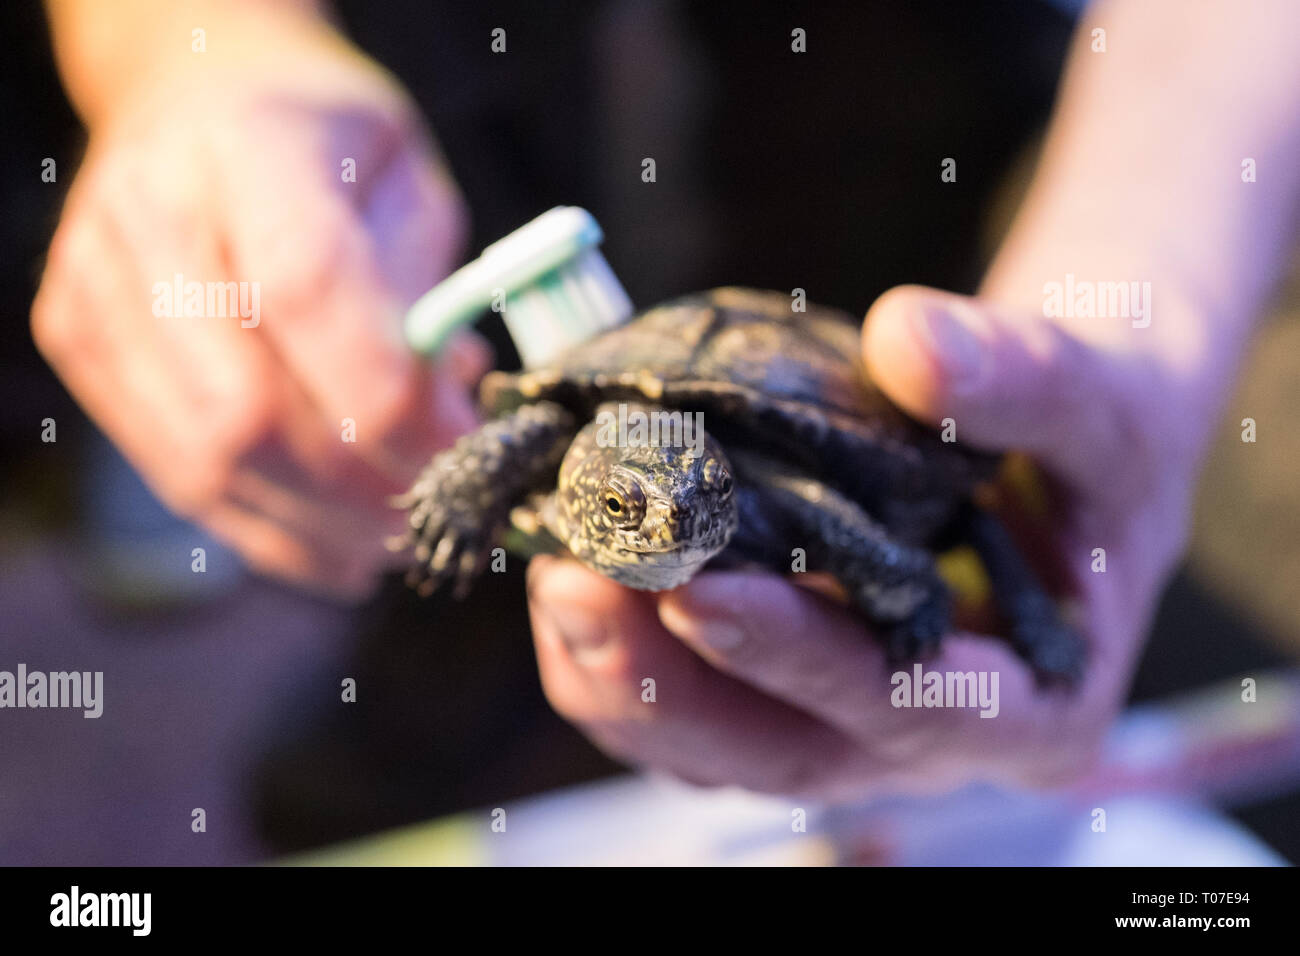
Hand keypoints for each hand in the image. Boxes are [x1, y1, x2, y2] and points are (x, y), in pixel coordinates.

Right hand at [33, 6, 486, 595]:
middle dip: (364, 485)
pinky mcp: (82, 347)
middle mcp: (147, 216)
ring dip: (322, 525)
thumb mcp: (413, 185)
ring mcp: (96, 288)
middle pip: (248, 407)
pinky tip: (342, 544)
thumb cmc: (331, 147)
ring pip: (207, 464)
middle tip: (442, 505)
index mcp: (245, 148)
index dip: (392, 397)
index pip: (305, 292)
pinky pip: (178, 477)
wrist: (202, 102)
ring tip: (399, 531)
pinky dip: (274, 531)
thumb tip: (447, 420)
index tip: (468, 448)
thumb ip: (430, 295)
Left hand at [526, 284, 1200, 798]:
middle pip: (782, 751)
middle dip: (670, 682)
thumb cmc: (1097, 445)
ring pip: (714, 745)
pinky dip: (622, 651)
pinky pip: (687, 704)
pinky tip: (575, 571)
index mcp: (1032, 708)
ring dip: (621, 672)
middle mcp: (926, 742)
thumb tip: (911, 339)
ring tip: (554, 571)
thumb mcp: (1102, 403)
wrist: (1060, 455)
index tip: (704, 592)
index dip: (805, 661)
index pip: (914, 707)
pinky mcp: (782, 693)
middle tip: (576, 585)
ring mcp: (844, 726)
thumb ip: (1027, 378)